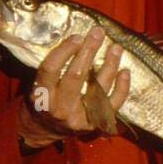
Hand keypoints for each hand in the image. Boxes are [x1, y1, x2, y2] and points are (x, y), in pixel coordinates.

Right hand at [17, 27, 129, 148]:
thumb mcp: (38, 84)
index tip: (77, 36)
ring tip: (116, 47)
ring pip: (98, 89)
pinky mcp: (96, 123)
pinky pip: (113, 104)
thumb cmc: (43, 100)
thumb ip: (53, 66)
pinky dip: (122, 88)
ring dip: (109, 65)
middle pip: (75, 76)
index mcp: (41, 96)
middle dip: (88, 52)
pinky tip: (124, 71)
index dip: (64, 51)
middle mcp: (60, 108)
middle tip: (98, 33)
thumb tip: (77, 39)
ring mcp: (80, 118)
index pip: (51, 70)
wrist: (45, 130)